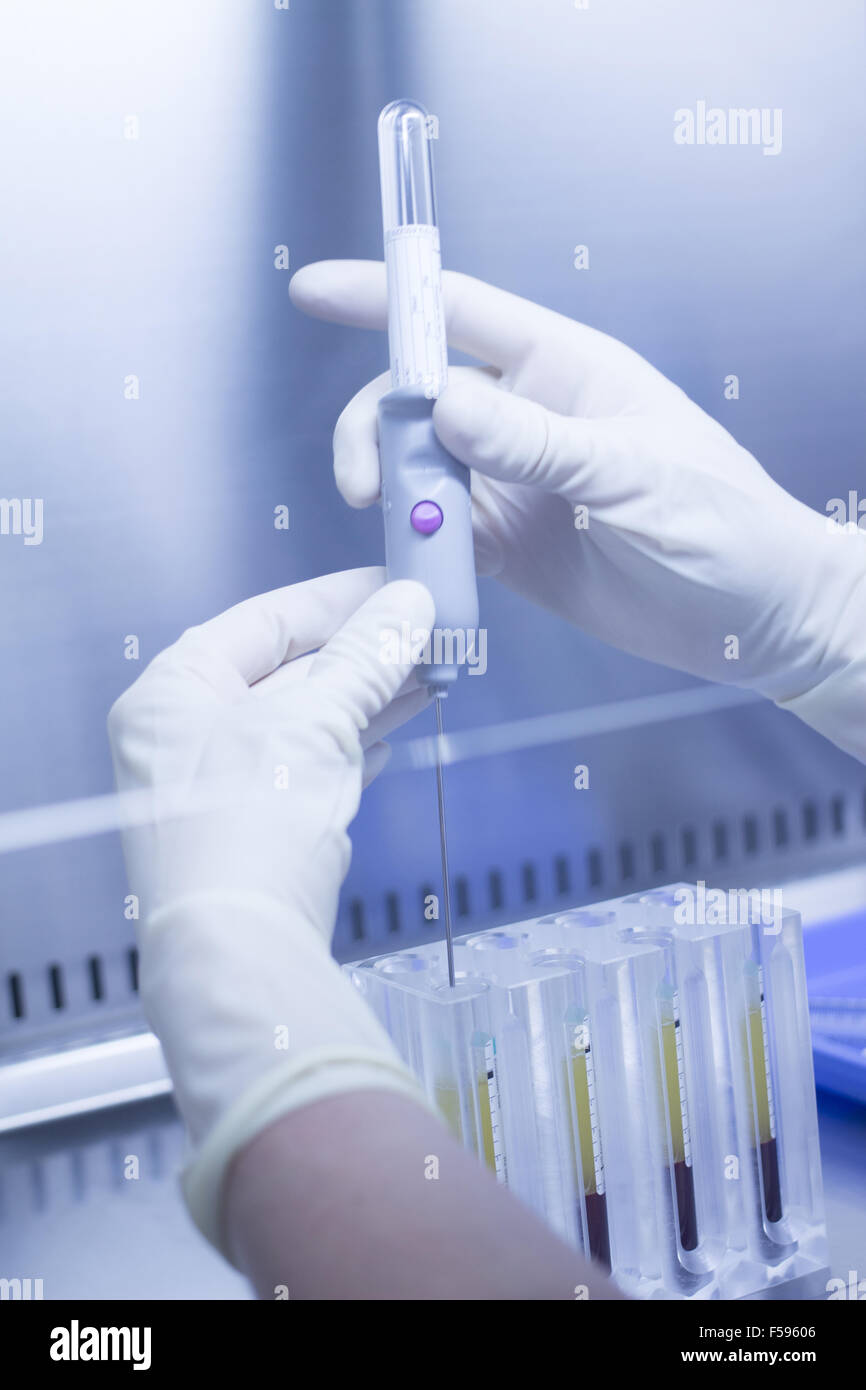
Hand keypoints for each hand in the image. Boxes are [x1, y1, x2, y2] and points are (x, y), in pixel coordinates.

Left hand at [108, 568, 435, 1251]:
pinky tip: (391, 734)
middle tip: (425, 631)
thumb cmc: (244, 835)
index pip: (263, 620)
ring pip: (303, 719)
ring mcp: (215, 784)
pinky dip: (353, 746)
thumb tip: (409, 604)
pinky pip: (307, 765)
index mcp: (172, 692)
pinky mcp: (250, 826)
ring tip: (430, 674)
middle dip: (360, 652)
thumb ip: (364, 658)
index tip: (394, 586)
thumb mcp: (312, 725)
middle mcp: (185, 733)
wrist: (238, 954)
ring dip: (366, 697)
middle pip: (285, 669)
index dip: (336, 600)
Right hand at [291, 261, 865, 756]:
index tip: (313, 289)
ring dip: (390, 494)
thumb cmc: (725, 524)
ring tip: (395, 530)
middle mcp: (526, 421)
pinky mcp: (505, 547)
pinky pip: (437, 535)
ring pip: (416, 469)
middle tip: (367, 488)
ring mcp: (511, 484)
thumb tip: (442, 407)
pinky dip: (412, 548)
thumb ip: (539, 444)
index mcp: (565, 370)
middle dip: (375, 430)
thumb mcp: (634, 475)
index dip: (384, 297)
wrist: (755, 618)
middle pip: (415, 399)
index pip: (460, 314)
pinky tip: (409, 568)